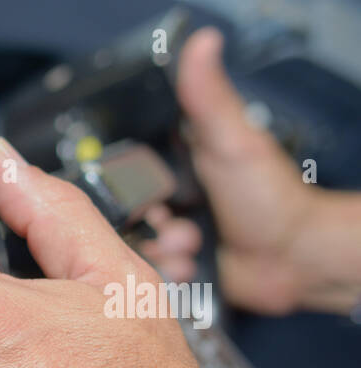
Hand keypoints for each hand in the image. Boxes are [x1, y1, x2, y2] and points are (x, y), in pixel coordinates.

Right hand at [142, 27, 325, 312]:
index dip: (123, 184)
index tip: (135, 191)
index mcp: (177, 165)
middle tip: (173, 222)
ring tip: (189, 245)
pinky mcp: (176, 269)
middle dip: (143, 225)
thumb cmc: (271, 198)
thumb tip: (201, 45)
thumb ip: (208, 98)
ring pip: (133, 247)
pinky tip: (189, 266)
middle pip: (123, 214)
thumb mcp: (232, 142)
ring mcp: (172, 236)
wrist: (292, 258)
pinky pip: (147, 275)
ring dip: (158, 251)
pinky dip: (165, 274)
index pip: (126, 171)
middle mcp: (170, 201)